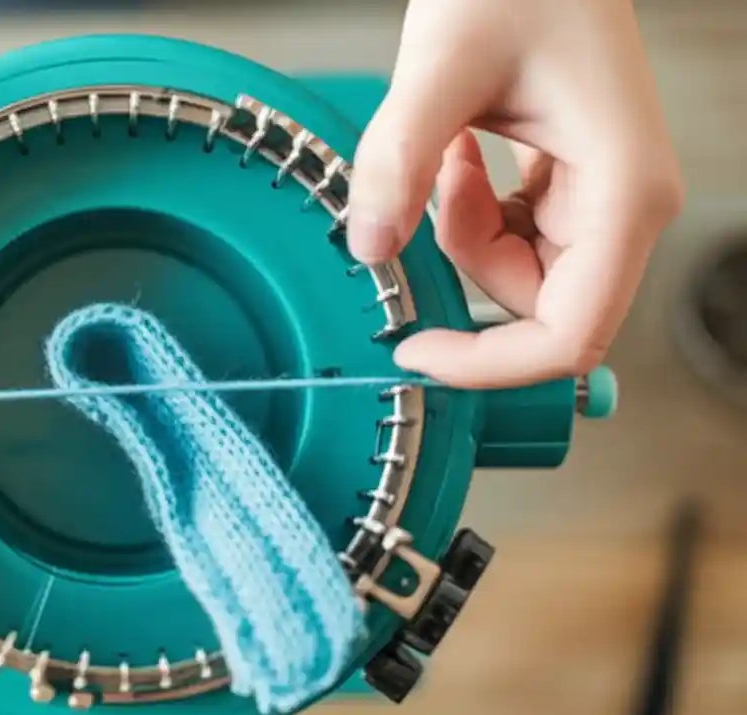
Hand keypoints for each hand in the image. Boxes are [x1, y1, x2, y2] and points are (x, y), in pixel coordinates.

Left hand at [346, 0, 683, 387]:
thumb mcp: (439, 68)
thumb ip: (398, 164)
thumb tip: (368, 249)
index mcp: (625, 192)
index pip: (569, 336)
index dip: (490, 364)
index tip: (416, 349)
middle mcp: (629, 205)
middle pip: (537, 306)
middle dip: (466, 265)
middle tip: (432, 185)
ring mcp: (607, 197)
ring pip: (520, 273)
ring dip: (464, 233)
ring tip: (451, 150)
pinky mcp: (577, 185)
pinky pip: (517, 237)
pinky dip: (473, 211)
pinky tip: (463, 152)